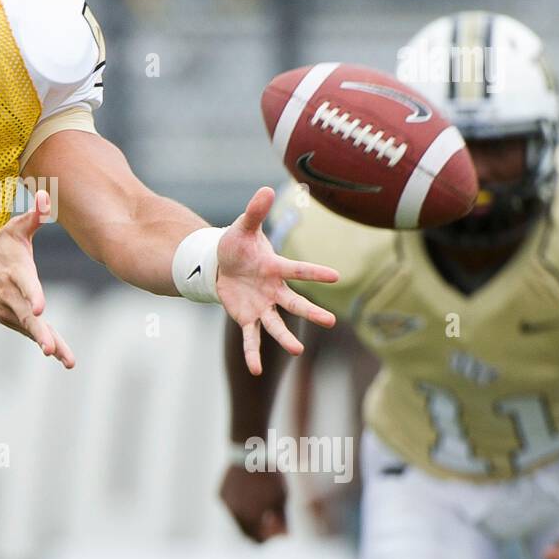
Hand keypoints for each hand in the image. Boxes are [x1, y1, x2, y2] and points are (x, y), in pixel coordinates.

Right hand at [0, 190, 74, 368]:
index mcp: (15, 273)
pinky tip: (64, 357)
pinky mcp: (13, 320)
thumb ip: (34, 216)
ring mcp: (10, 311)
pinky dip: (48, 344)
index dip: (33, 296)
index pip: (25, 286)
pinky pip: (32, 333)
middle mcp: (11, 296)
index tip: (41, 308)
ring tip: (67, 360)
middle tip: (48, 349)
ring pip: (31, 330)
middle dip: (39, 333)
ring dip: (48, 344)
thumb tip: (47, 195)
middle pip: (27, 317)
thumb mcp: (15, 230)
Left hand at [216, 186, 338, 375]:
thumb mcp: (243, 227)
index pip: (298, 270)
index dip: (315, 272)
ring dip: (286, 338)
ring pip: (276, 325)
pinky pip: (251, 338)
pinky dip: (252, 353)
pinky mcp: (246, 317)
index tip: (337, 275)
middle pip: (295, 303)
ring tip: (296, 351)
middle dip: (311, 312)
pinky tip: (254, 370)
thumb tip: (264, 188)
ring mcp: (261, 306)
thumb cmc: (237, 244)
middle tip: (330, 323)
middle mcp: (274, 290)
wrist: (221, 263)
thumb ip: (255, 211)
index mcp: (275, 267)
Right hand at [219, 463, 287, 541]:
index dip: (270, 538)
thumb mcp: (283, 497)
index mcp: (252, 519)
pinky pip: (231, 507)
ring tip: (260, 499)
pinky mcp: (220, 495)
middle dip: (259, 531)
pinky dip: (240, 505)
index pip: (259, 541)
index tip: (279, 529)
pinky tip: (248, 492)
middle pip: (247, 533)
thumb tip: (284, 536)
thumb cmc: (271, 475)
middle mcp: (236, 515)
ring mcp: (226, 505)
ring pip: (238, 520)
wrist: (249, 451)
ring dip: (249, 518)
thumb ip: (282, 519)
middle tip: (271, 521)